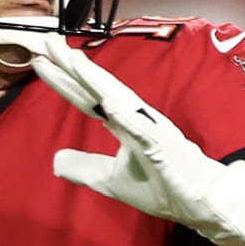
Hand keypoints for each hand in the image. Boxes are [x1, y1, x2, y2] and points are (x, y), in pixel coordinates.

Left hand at [0, 29, 244, 245]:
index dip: (64, 81)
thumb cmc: (162, 186)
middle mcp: (135, 118)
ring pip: (118, 98)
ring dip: (95, 79)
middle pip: (98, 88)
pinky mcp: (165, 147)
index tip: (40, 61)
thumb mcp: (111, 181)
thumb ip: (85, 168)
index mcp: (123, 123)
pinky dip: (126, 114)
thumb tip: (55, 160)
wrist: (203, 203)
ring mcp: (151, 129)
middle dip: (72, 66)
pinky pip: (143, 129)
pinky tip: (108, 101)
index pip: (87, 99)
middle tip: (46, 42)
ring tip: (71, 60)